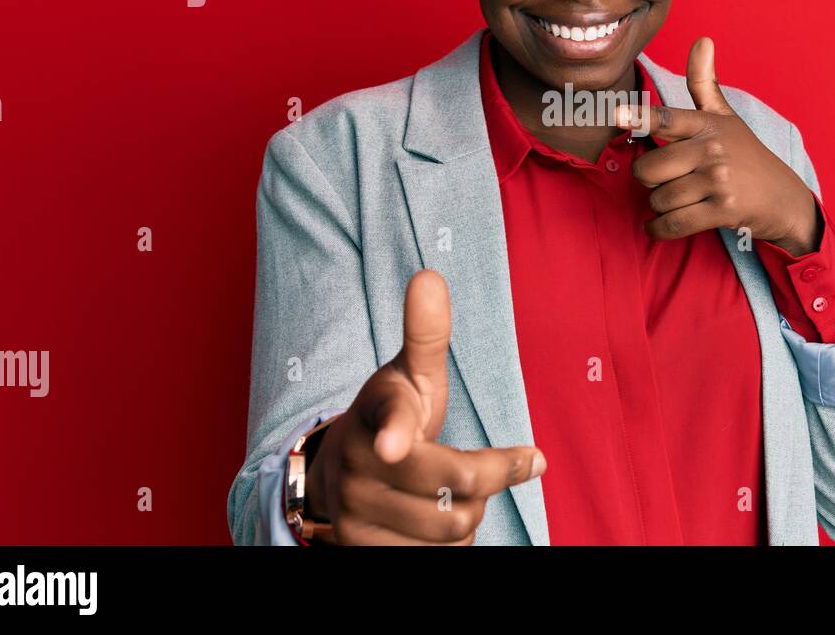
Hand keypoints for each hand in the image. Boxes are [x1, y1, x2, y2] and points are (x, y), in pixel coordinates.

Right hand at [304, 269, 545, 544]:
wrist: (338, 473)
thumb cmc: (392, 414)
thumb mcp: (411, 375)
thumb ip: (427, 333)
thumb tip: (429, 275)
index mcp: (376, 414)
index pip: (392, 419)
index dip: (395, 433)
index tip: (394, 444)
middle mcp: (359, 466)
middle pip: (457, 487)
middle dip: (489, 478)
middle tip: (496, 464)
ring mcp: (355, 514)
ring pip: (452, 529)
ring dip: (469, 512)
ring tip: (449, 491)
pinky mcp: (361, 551)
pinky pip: (436, 559)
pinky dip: (450, 543)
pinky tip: (432, 520)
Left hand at [614, 36, 821, 255]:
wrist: (782, 198)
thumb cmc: (745, 155)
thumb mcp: (726, 117)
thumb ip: (704, 83)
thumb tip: (702, 39)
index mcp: (707, 125)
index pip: (666, 120)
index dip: (639, 118)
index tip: (616, 115)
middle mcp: (712, 149)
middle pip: (648, 170)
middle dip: (649, 180)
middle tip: (667, 180)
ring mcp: (718, 180)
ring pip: (659, 199)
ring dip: (660, 206)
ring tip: (681, 199)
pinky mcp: (722, 209)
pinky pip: (672, 223)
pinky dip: (660, 229)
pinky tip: (662, 225)